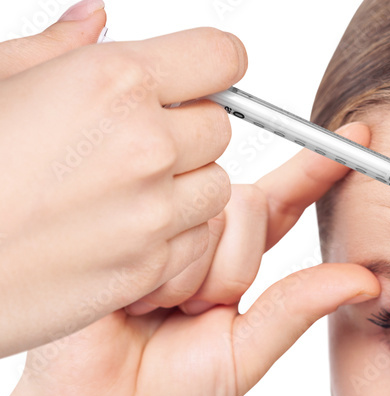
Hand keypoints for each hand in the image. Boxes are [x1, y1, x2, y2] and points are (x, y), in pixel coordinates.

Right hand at [0, 8, 246, 355]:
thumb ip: (56, 49)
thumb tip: (94, 20)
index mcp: (112, 85)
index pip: (222, 57)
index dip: (213, 62)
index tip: (203, 71)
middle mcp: (145, 147)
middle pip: (219, 126)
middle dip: (187, 126)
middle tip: (132, 138)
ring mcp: (153, 212)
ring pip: (217, 186)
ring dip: (186, 184)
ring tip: (122, 187)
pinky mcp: (151, 266)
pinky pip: (198, 239)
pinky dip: (173, 234)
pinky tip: (118, 227)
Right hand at [7, 130, 379, 395]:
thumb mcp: (249, 352)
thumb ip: (300, 307)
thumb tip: (367, 279)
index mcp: (232, 261)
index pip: (283, 202)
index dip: (317, 171)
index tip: (359, 139)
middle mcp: (197, 237)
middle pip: (248, 205)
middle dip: (234, 268)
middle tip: (196, 313)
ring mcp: (155, 229)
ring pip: (207, 217)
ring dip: (191, 280)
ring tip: (156, 312)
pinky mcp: (116, 231)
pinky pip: (162, 229)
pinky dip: (157, 277)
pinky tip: (131, 300)